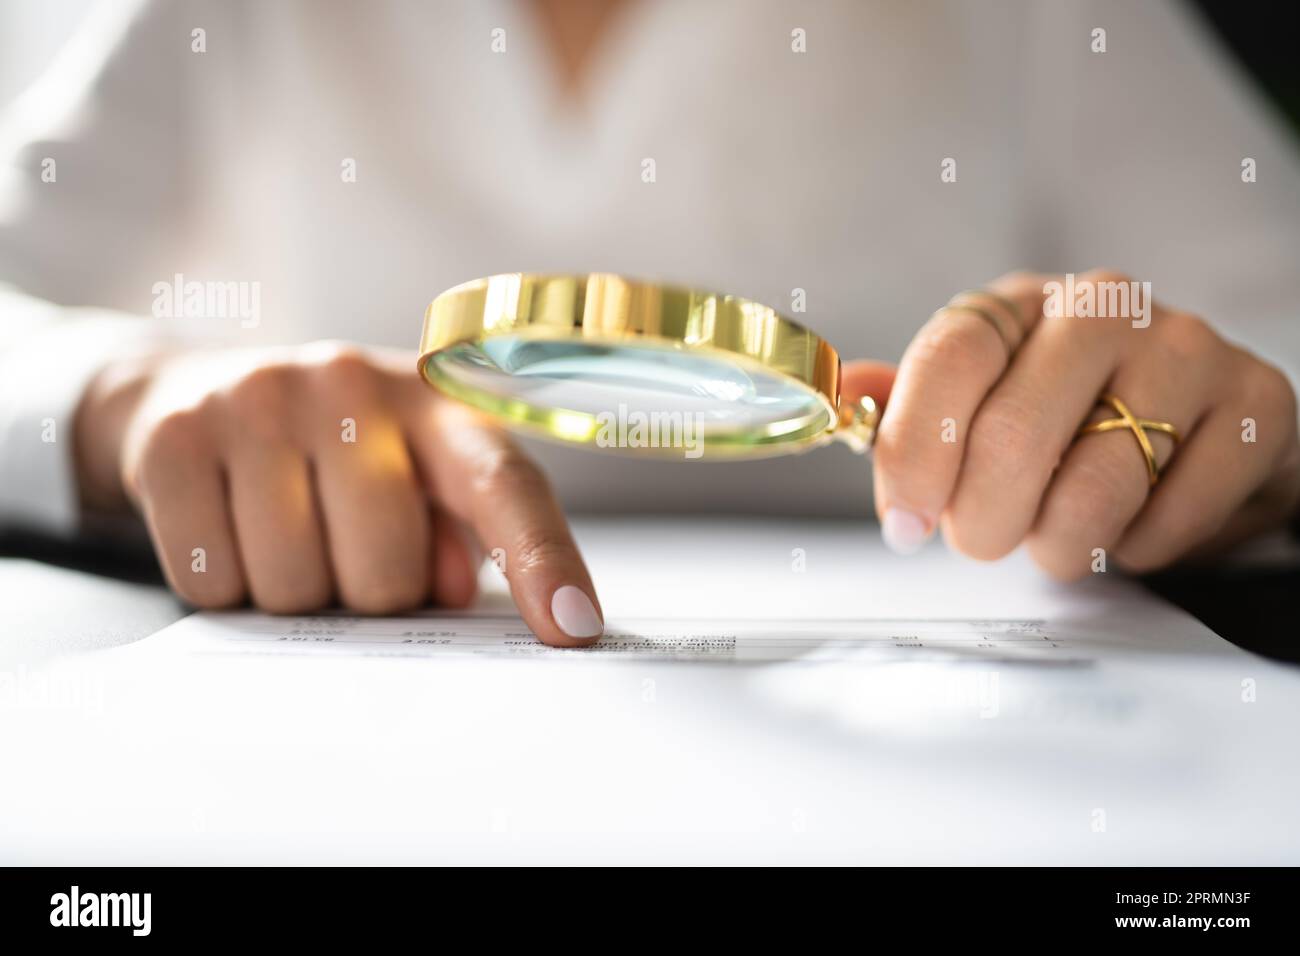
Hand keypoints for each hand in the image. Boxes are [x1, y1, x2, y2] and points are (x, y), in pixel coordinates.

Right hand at [73, 341, 603, 644]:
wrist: (200, 388)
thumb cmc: (340, 454)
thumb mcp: (415, 478)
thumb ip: (456, 535)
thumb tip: (447, 590)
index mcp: (438, 404)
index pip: (505, 485)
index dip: (544, 560)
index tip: (573, 627)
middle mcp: (355, 385)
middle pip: (386, 574)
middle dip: (369, 595)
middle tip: (346, 553)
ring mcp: (262, 401)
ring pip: (295, 588)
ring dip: (294, 594)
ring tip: (286, 533)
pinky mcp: (178, 435)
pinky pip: (212, 582)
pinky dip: (224, 585)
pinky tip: (229, 529)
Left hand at [844, 270, 1299, 577]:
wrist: (1203, 434)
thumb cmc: (1070, 424)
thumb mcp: (980, 408)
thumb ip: (909, 410)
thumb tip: (843, 398)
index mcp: (1016, 307)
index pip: (951, 357)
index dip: (915, 450)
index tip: (903, 521)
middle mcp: (1102, 308)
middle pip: (1013, 432)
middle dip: (983, 520)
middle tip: (984, 541)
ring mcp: (1187, 348)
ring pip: (1094, 485)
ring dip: (1059, 545)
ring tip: (1059, 541)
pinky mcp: (1259, 403)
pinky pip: (1173, 516)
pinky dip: (1138, 549)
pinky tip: (1134, 525)